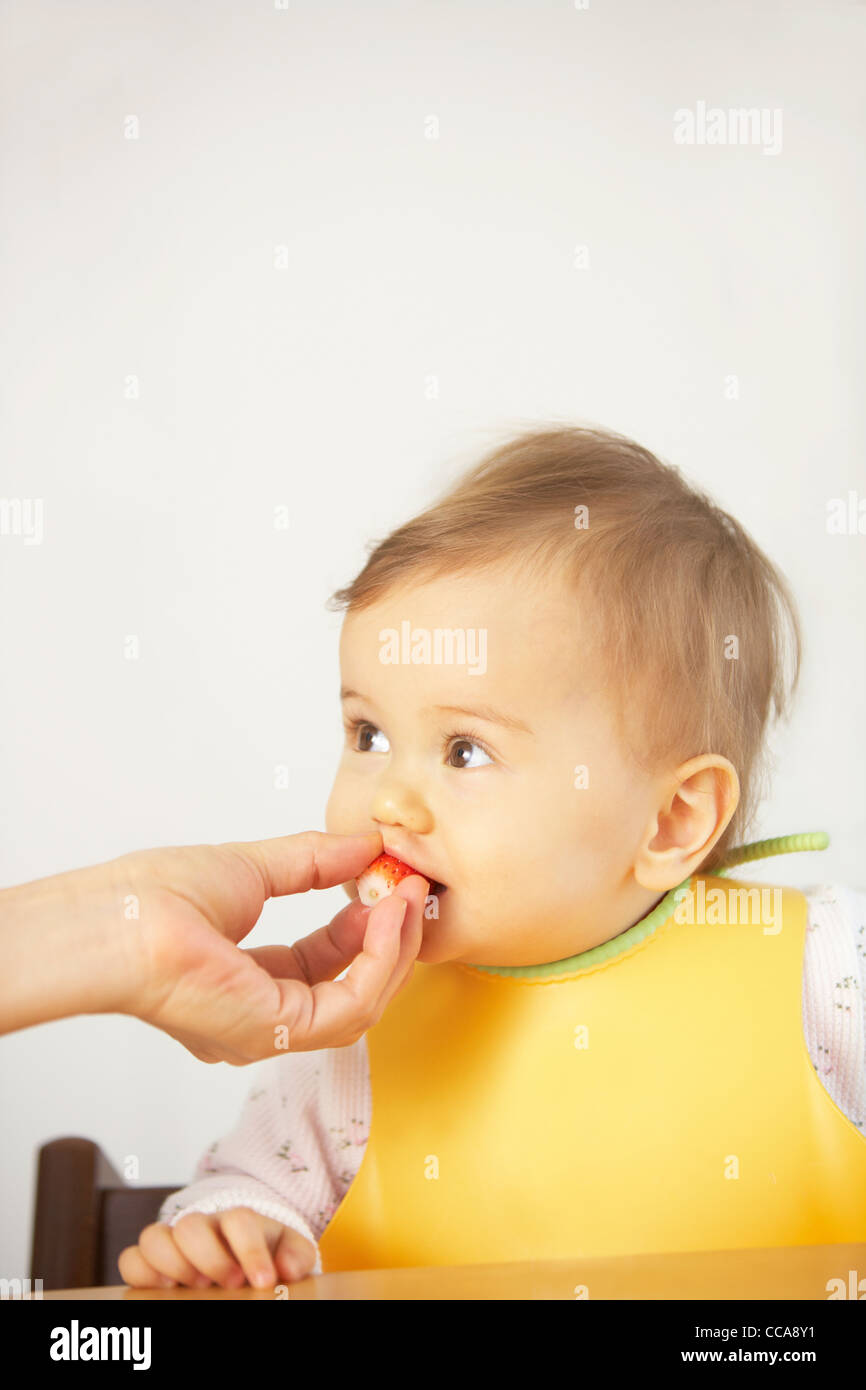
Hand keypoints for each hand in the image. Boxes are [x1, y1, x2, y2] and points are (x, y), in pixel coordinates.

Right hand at [118, 1208, 315, 1289]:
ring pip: (153, 1237)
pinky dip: (141, 1273)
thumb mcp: (287, 1252)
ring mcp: (172, 1244)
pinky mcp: (150, 1264)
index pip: (238, 1220)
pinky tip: (164, 1291)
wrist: (243, 1258)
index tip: (264, 1281)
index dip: (250, 1250)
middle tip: (231, 1285)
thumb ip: (295, 1255)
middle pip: (191, 1226)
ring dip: (171, 1264)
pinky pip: (131, 1259)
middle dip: (209, 1257)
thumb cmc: (265, 1255)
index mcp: (237, 1222)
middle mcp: (201, 1228)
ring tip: (194, 1288)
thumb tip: (287, 1269)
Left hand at [120, 830, 429, 1062]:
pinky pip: (353, 1005)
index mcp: (244, 986)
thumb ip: (313, 862)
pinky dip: (381, 959)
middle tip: (410, 890)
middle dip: (390, 939)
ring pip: (362, 1004)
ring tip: (408, 896)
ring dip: (395, 948)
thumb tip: (365, 846)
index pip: (324, 967)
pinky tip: (389, 914)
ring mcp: (268, 1034)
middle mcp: (258, 1020)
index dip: (364, 928)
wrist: (122, 920)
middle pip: (350, 990)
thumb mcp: (252, 868)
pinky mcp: (277, 1034)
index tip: (389, 888)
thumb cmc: (154, 900)